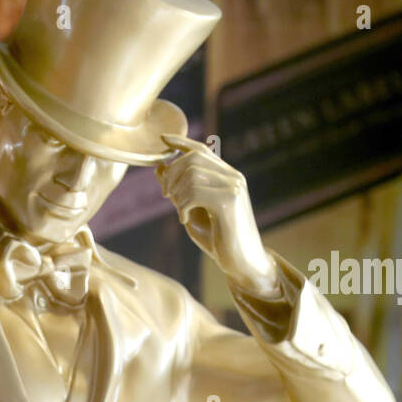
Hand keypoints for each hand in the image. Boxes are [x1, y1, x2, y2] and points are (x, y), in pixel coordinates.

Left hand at [156, 133, 278, 296]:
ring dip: (177, 195)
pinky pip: (195, 192)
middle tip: (166, 196)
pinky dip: (183, 206)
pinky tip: (185, 219)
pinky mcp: (229, 201)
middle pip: (191, 159)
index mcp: (226, 175)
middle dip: (171, 175)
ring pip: (191, 175)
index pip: (200, 150)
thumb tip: (160, 168)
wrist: (241, 262)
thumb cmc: (217, 237)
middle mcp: (232, 176)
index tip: (162, 140)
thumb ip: (179, 190)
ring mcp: (233, 186)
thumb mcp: (192, 210)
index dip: (180, 142)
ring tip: (181, 212)